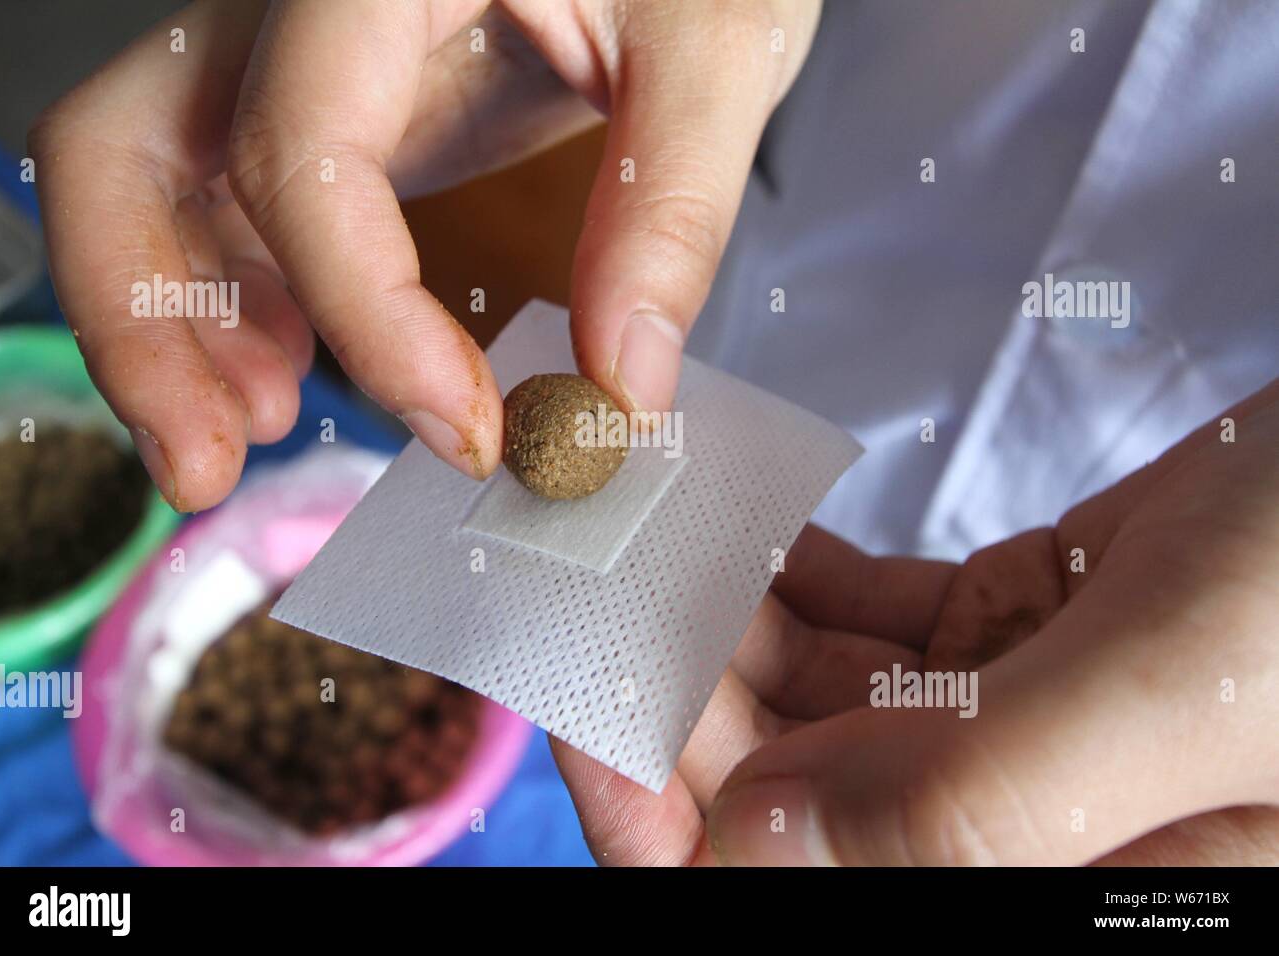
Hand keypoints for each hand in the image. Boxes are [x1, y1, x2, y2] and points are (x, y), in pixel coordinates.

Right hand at [31, 0, 819, 509]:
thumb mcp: (715, 42)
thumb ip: (671, 209)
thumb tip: (620, 388)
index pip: (303, 147)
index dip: (367, 315)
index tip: (468, 428)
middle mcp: (296, 1)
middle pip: (128, 144)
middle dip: (146, 324)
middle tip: (212, 465)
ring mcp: (288, 49)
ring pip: (144, 177)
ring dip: (167, 328)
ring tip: (247, 438)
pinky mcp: (315, 101)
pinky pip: (217, 200)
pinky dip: (226, 299)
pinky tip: (282, 373)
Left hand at [553, 378, 1278, 864]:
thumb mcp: (1188, 690)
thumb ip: (976, 794)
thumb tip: (762, 839)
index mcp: (1064, 887)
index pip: (810, 890)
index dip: (674, 818)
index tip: (587, 705)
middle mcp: (1032, 834)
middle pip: (796, 792)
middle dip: (685, 691)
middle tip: (603, 571)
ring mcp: (1026, 733)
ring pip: (826, 702)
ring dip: (733, 620)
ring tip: (659, 528)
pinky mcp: (1034, 638)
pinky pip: (882, 627)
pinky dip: (806, 579)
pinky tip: (752, 526)